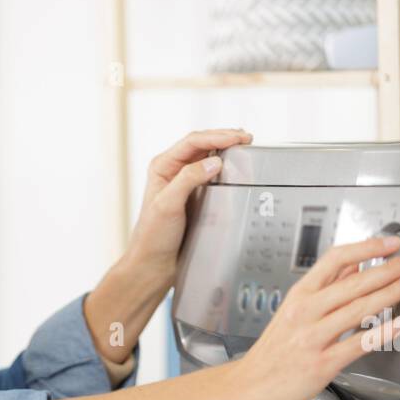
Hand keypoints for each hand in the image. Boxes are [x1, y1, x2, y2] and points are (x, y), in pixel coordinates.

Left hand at [125, 127, 252, 291]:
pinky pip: (211, 175)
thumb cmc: (153, 237)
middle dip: (224, 138)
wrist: (153, 264)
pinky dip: (224, 168)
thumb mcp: (168, 204)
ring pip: (207, 157)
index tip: (238, 137)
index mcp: (162, 166)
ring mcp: (183, 183)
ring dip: (225, 150)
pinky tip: (235, 168)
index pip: (192, 141)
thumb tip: (214, 161)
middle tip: (247, 138)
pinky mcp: (193, 196)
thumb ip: (189, 179)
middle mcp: (172, 171)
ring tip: (244, 146)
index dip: (217, 136)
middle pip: (201, 145)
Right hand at [240, 234, 399, 399]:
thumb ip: (326, 288)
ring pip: (358, 309)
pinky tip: (399, 325)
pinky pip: (358, 344)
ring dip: (390, 295)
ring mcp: (312, 338)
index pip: (335, 259)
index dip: (367, 248)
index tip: (391, 244)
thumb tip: (356, 265)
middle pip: (353, 283)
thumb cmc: (269, 356)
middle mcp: (305, 313)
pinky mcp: (321, 365)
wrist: (245, 390)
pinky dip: (382, 333)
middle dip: (388, 270)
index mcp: (299, 296)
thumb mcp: (293, 313)